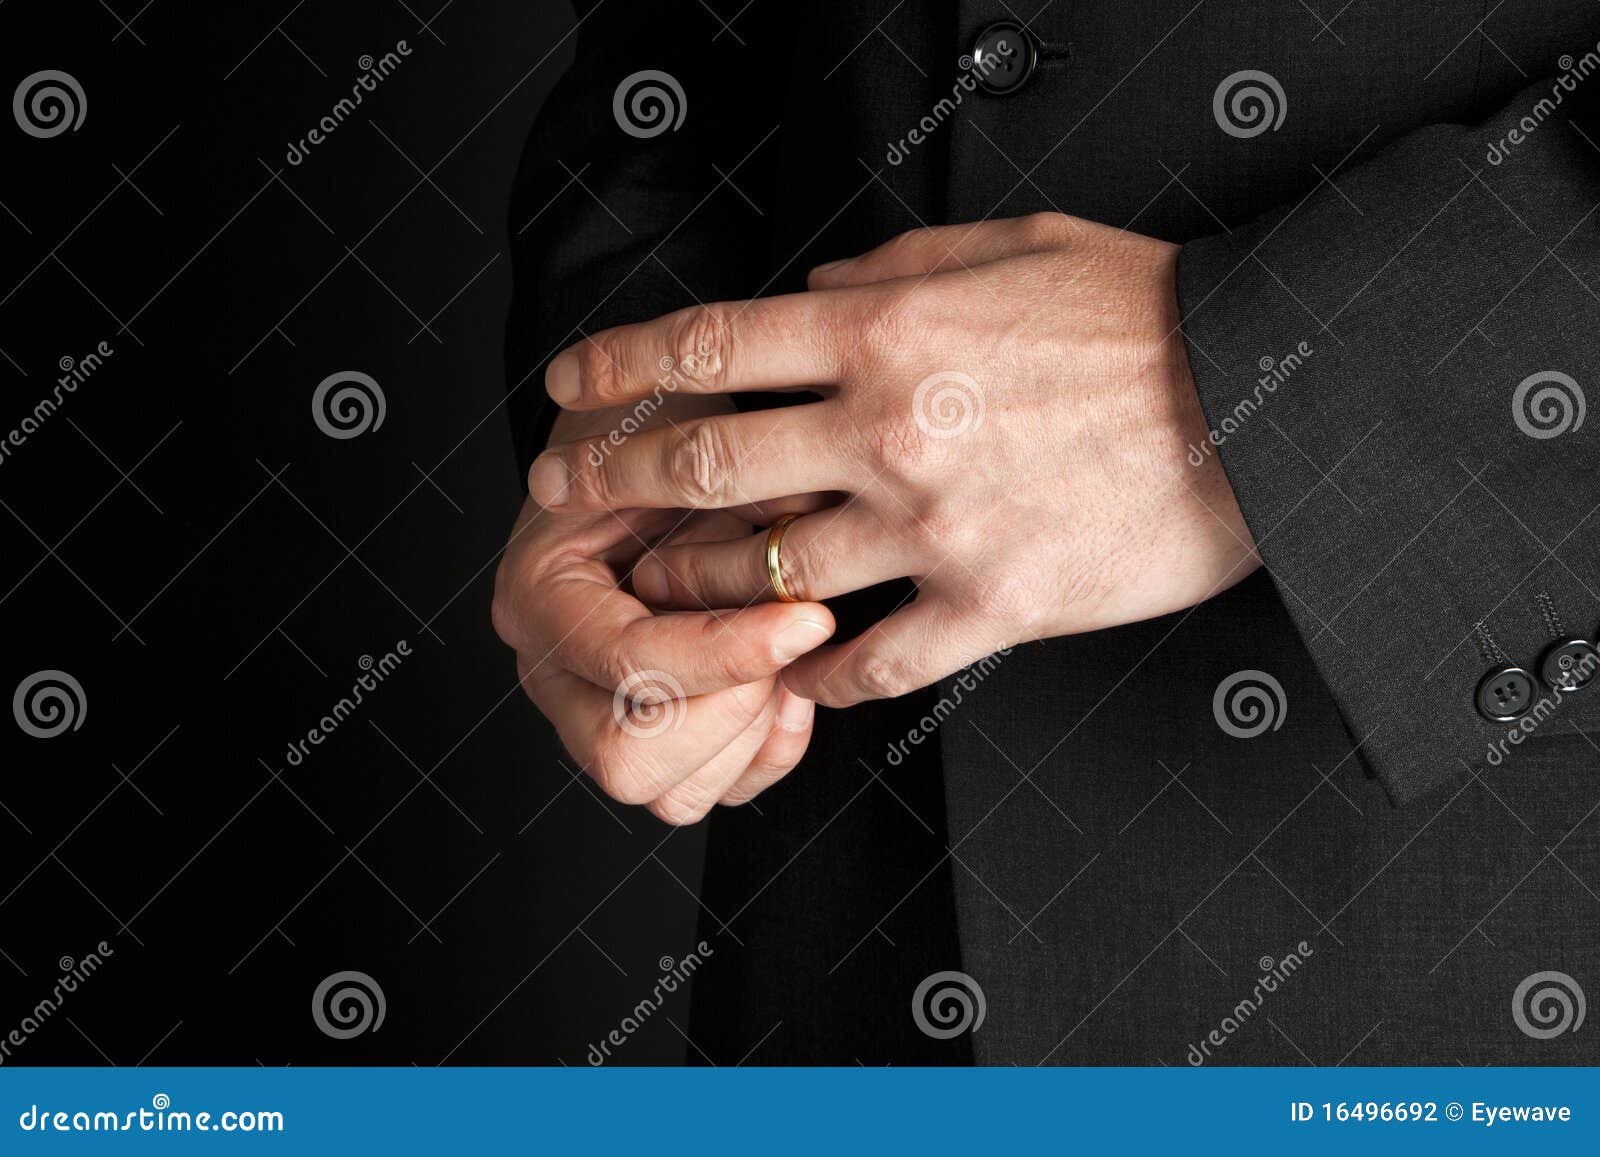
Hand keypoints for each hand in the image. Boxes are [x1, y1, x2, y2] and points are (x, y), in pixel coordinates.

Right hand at [491, 400, 835, 822]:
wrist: (643, 436)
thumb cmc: (664, 429)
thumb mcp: (700, 441)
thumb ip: (744, 503)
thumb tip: (814, 553)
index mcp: (540, 596)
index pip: (631, 663)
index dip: (730, 653)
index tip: (808, 621)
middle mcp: (552, 669)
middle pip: (629, 764)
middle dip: (730, 711)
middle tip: (789, 642)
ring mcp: (591, 711)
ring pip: (670, 793)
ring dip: (748, 735)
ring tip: (788, 656)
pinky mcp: (643, 733)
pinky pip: (706, 791)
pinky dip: (760, 749)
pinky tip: (783, 681)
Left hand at [525, 213, 1259, 706]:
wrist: (1265, 400)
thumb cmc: (1146, 315)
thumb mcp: (1013, 246)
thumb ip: (895, 262)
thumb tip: (815, 281)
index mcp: (888, 326)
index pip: (711, 345)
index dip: (618, 366)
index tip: (570, 388)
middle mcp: (888, 427)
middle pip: (710, 462)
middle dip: (614, 480)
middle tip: (562, 498)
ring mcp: (934, 526)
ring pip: (767, 574)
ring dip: (696, 586)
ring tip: (661, 593)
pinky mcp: (991, 606)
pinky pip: (874, 664)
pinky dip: (817, 679)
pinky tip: (788, 681)